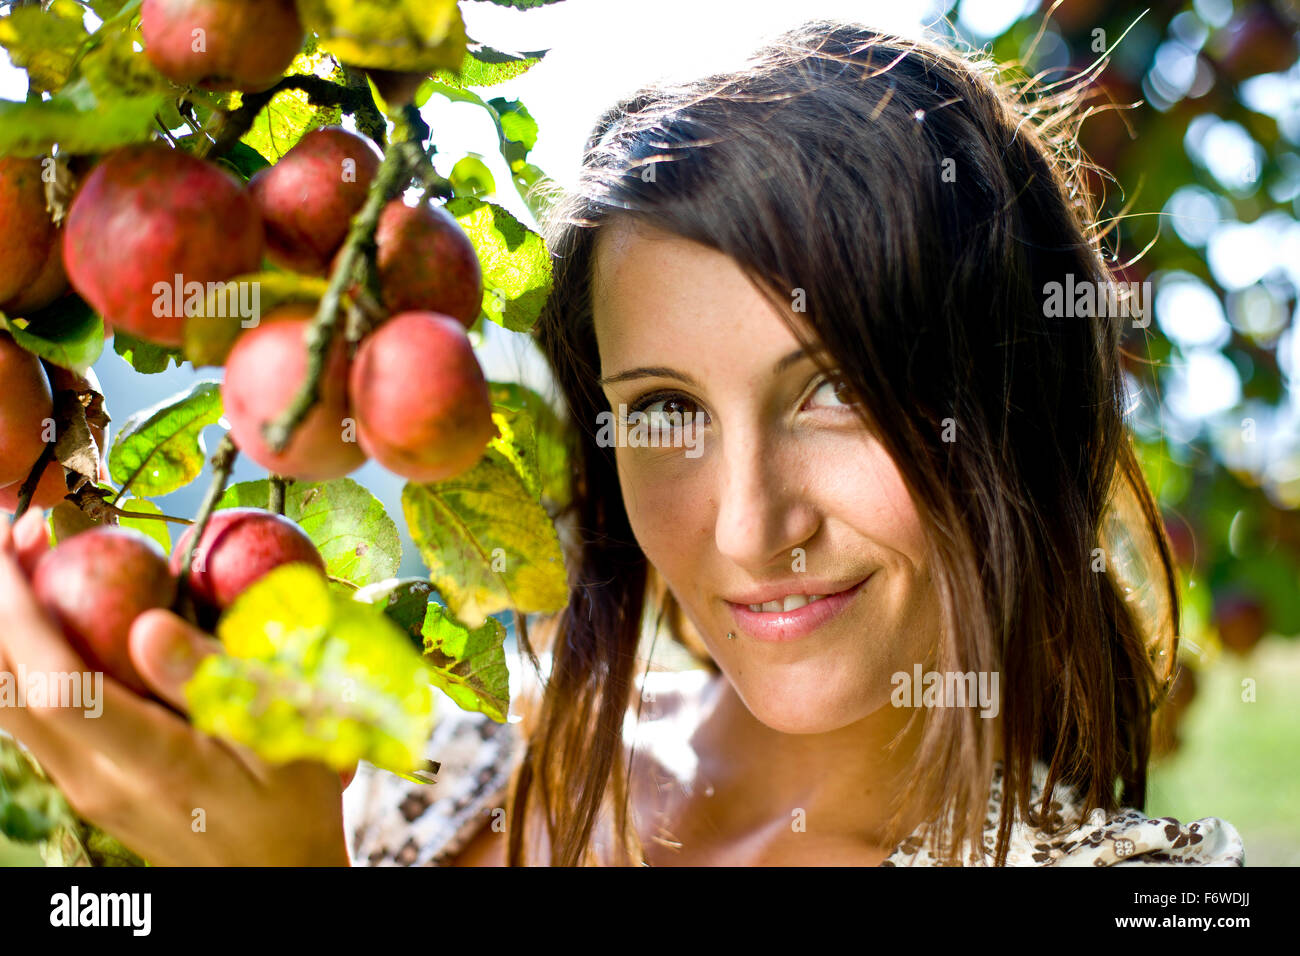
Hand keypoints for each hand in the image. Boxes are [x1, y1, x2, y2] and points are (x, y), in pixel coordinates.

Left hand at [0, 509, 351, 865]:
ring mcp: (82, 784)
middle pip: (5, 691)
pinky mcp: (87, 780)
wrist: (278, 883)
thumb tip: (150, 624)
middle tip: (15, 532)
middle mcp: (94, 778)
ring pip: (8, 703)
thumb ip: (215, 683)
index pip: (55, 685)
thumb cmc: (292, 810)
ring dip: (5, 627)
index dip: (19, 614)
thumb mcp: (280, 741)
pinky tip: (54, 616)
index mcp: (146, 765)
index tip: (10, 549)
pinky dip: (23, 654)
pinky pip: (31, 713)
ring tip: (29, 558)